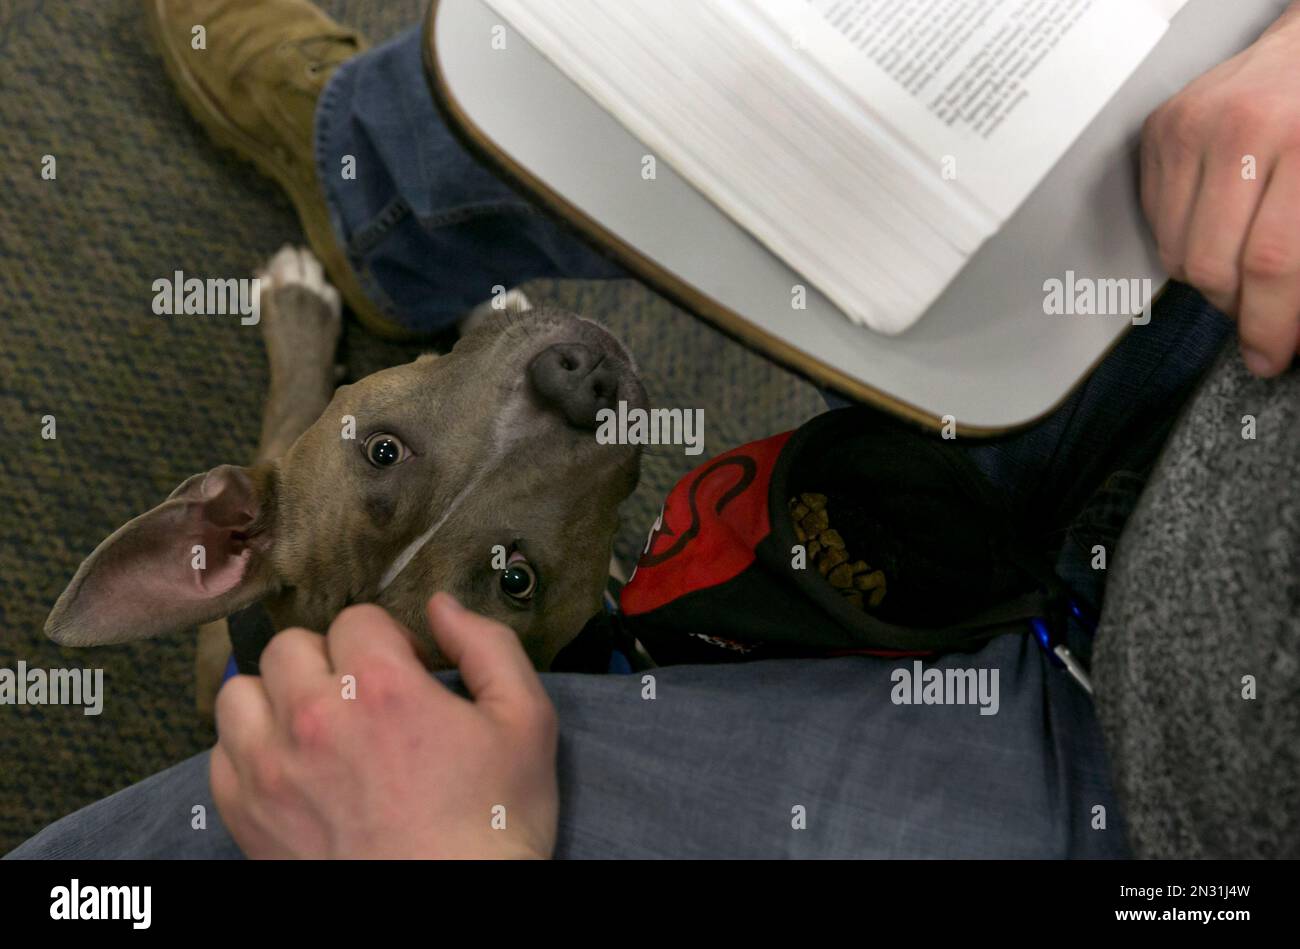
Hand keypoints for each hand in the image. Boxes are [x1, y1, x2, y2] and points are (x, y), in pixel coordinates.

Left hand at [210, 593, 558, 858]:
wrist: (451, 917)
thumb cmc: (494, 826)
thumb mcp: (526, 721)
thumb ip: (488, 645)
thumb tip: (442, 606)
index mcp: (383, 688)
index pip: (356, 619)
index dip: (388, 640)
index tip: (407, 673)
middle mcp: (314, 720)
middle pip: (289, 645)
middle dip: (328, 659)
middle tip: (361, 696)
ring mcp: (270, 771)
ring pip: (239, 693)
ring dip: (275, 697)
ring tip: (314, 725)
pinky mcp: (248, 818)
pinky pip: (219, 756)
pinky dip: (249, 751)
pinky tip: (291, 767)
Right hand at [1140, 2, 1299, 376]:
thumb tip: (1290, 323)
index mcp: (1299, 140)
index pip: (1270, 262)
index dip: (1269, 324)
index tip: (1269, 355)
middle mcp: (1237, 131)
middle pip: (1210, 266)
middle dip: (1236, 306)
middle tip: (1260, 311)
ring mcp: (1187, 129)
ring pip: (1175, 253)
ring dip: (1209, 277)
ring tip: (1241, 264)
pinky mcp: (1159, 131)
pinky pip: (1156, 223)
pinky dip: (1185, 240)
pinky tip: (1218, 226)